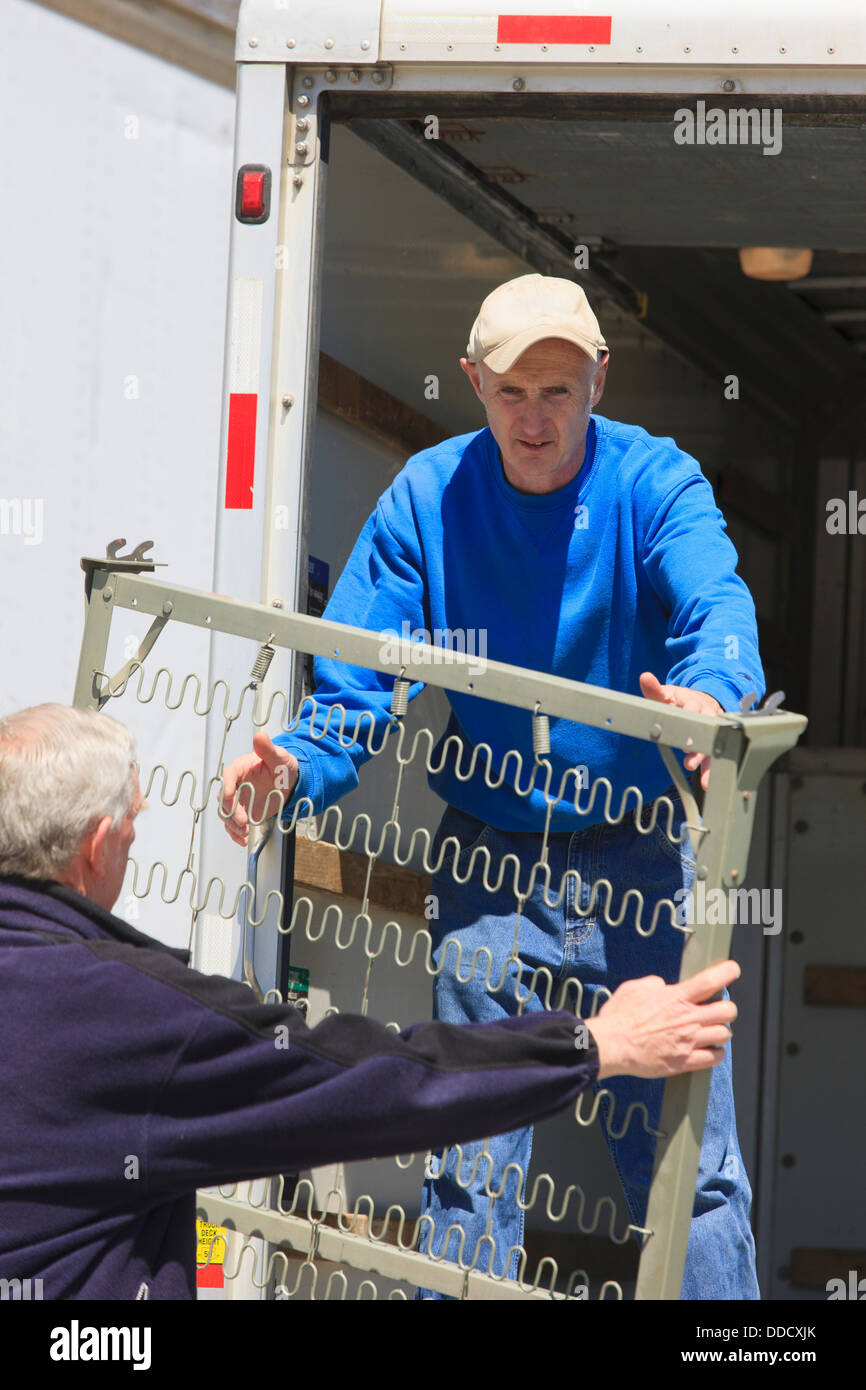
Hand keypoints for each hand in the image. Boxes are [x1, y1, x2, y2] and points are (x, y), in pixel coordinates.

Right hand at [220, 732, 298, 845]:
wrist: (290, 782)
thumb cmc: (283, 767)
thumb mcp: (279, 757)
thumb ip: (268, 749)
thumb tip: (260, 735)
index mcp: (241, 768)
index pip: (228, 775)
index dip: (227, 786)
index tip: (230, 796)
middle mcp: (236, 785)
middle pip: (224, 798)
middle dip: (231, 811)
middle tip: (243, 821)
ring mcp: (238, 800)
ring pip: (226, 814)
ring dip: (233, 825)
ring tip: (245, 832)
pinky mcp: (242, 812)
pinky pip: (233, 825)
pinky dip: (236, 834)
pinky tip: (243, 839)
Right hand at [587, 959, 738, 1079]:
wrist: (611, 1045)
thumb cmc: (619, 1017)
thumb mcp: (634, 988)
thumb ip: (654, 983)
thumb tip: (663, 986)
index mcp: (676, 997)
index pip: (711, 980)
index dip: (727, 972)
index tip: (732, 970)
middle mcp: (687, 1019)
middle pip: (728, 1010)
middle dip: (727, 1008)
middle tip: (719, 1009)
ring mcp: (688, 1042)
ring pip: (724, 1035)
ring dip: (721, 1031)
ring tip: (712, 1030)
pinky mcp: (684, 1062)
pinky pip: (714, 1058)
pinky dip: (716, 1053)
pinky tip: (710, 1049)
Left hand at [639, 671, 722, 790]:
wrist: (701, 703)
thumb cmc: (680, 701)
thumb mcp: (668, 694)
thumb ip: (655, 689)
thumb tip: (644, 677)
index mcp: (694, 703)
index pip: (693, 707)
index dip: (690, 714)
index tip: (683, 722)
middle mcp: (705, 717)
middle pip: (704, 728)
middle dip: (695, 739)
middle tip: (686, 749)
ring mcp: (710, 733)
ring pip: (710, 745)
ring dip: (701, 757)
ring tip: (690, 766)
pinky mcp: (711, 747)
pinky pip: (712, 759)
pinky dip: (708, 771)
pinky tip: (705, 783)